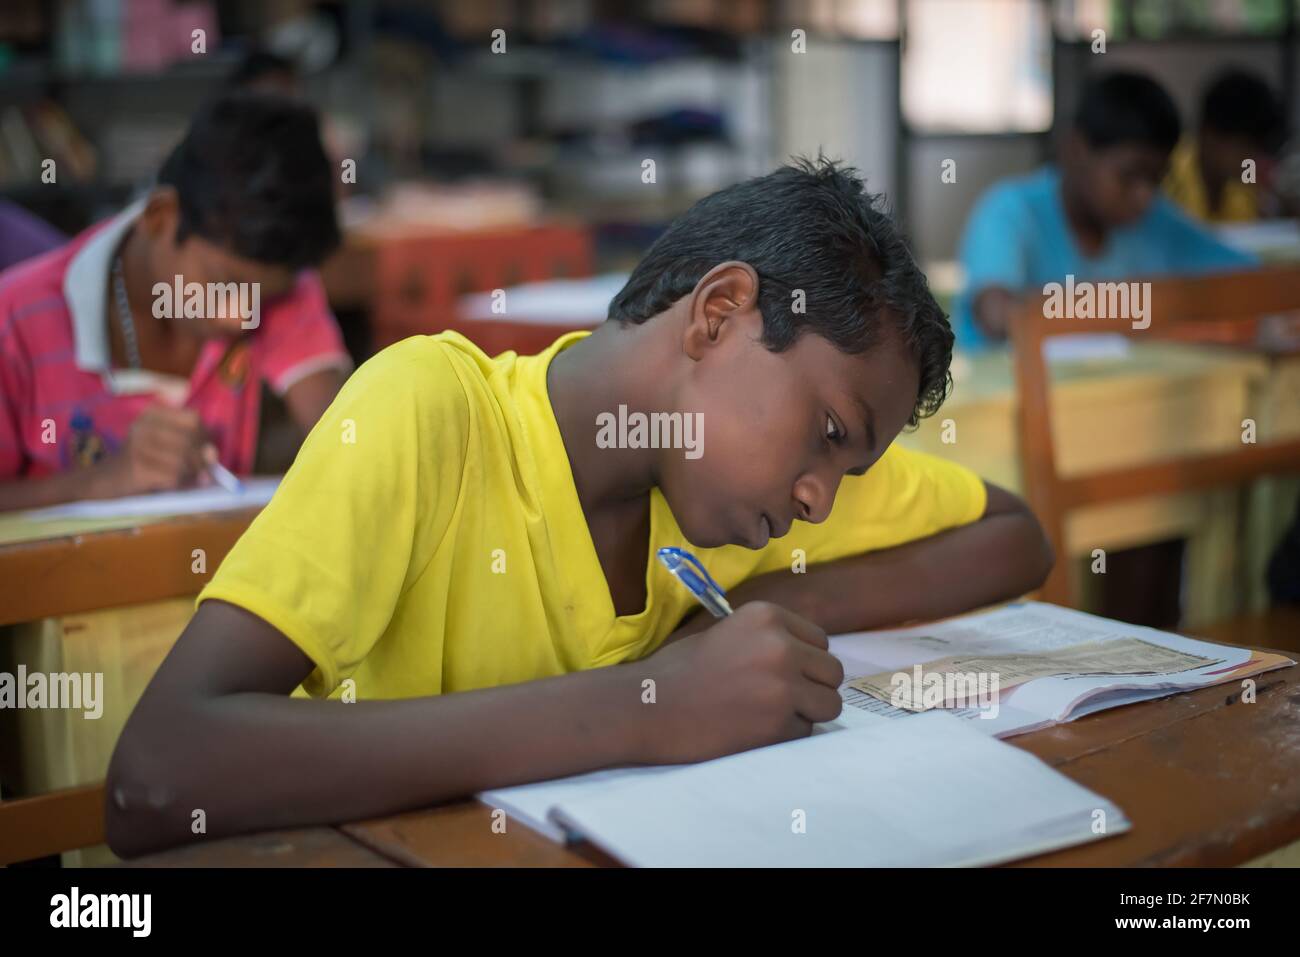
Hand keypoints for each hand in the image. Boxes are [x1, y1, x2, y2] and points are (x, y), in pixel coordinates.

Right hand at [88, 405, 215, 497]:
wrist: (104, 481)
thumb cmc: (142, 462)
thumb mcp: (165, 445)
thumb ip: (192, 445)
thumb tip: (213, 454)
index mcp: (152, 414)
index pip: (194, 419)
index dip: (205, 437)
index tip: (203, 451)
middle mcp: (144, 425)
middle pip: (191, 439)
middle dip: (201, 459)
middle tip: (200, 473)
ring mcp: (138, 446)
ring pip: (184, 459)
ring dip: (191, 474)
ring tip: (184, 479)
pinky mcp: (136, 468)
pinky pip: (173, 476)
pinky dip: (180, 484)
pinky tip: (171, 485)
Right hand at [637, 601, 843, 763]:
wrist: (647, 706)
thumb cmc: (680, 670)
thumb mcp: (728, 631)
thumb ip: (770, 638)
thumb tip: (811, 658)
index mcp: (766, 615)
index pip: (821, 640)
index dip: (805, 660)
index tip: (780, 672)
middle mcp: (780, 645)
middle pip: (832, 672)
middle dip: (812, 686)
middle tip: (778, 697)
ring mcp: (782, 685)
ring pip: (829, 703)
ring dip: (807, 712)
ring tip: (770, 714)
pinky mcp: (777, 723)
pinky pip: (806, 731)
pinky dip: (786, 735)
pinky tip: (753, 729)